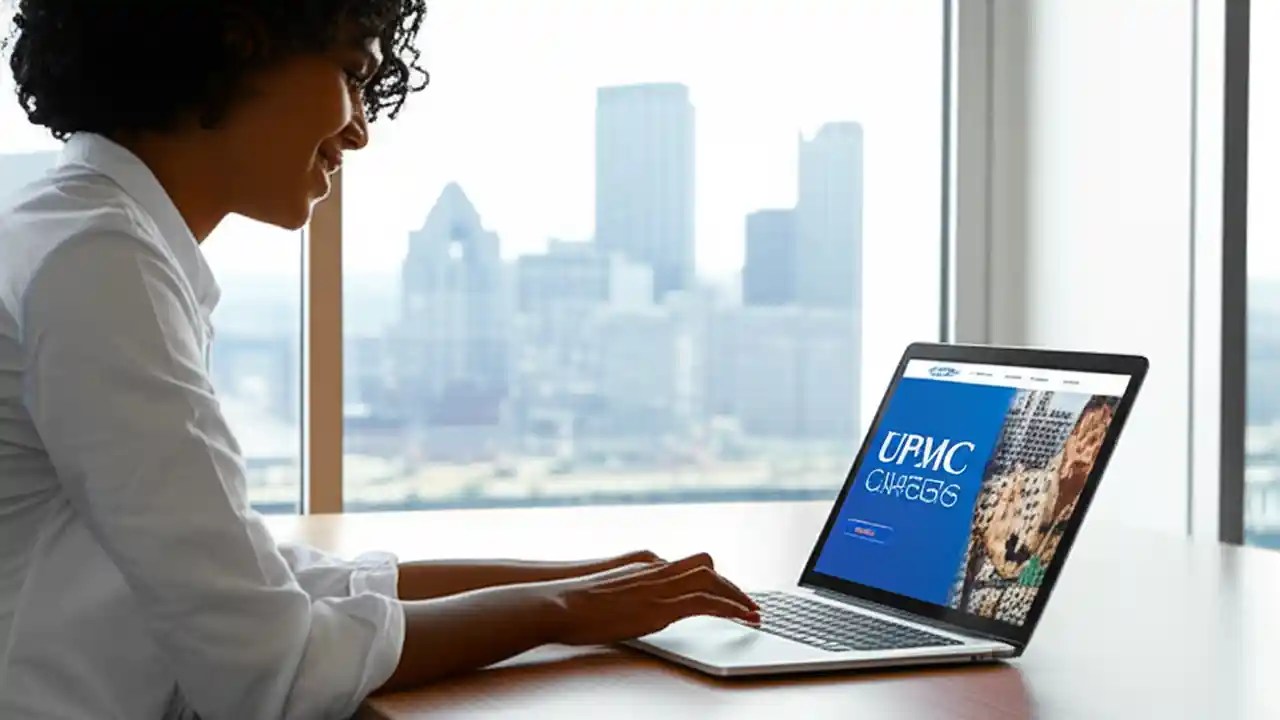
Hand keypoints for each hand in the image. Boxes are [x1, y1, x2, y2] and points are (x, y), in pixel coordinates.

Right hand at [542, 553, 760, 645]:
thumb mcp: (606, 592)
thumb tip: (638, 606)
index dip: (711, 581)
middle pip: (706, 568)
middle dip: (729, 586)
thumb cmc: (574, 603)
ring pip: (712, 582)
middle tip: (748, 603)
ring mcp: (659, 586)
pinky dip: (728, 608)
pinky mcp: (660, 606)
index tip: (725, 594)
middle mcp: (656, 569)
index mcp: (643, 565)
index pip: (687, 566)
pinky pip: (705, 602)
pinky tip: (740, 617)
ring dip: (736, 597)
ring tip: (754, 613)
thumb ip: (627, 593)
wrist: (558, 602)